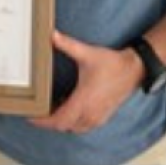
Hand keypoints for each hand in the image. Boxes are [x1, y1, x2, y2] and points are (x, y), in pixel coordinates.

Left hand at [27, 30, 141, 133]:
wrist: (134, 70)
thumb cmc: (112, 64)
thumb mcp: (88, 53)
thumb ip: (68, 45)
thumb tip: (52, 35)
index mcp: (83, 100)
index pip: (58, 120)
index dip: (42, 121)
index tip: (31, 117)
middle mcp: (90, 113)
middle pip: (63, 127)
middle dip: (49, 122)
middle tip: (39, 111)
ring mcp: (97, 117)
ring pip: (73, 128)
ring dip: (62, 122)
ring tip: (53, 109)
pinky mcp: (103, 116)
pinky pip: (83, 126)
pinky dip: (73, 122)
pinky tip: (70, 108)